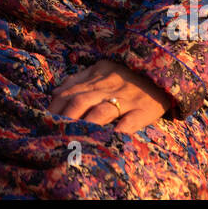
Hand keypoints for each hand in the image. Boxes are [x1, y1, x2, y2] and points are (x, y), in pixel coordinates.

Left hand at [48, 60, 170, 133]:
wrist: (165, 67)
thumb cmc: (129, 73)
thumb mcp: (103, 68)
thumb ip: (79, 79)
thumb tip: (55, 92)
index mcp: (97, 76)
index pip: (69, 92)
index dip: (55, 107)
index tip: (42, 120)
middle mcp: (108, 86)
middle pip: (81, 102)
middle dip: (64, 119)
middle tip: (52, 134)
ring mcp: (126, 99)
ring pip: (101, 112)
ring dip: (84, 126)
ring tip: (72, 140)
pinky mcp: (143, 110)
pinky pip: (129, 122)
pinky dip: (117, 132)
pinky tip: (107, 141)